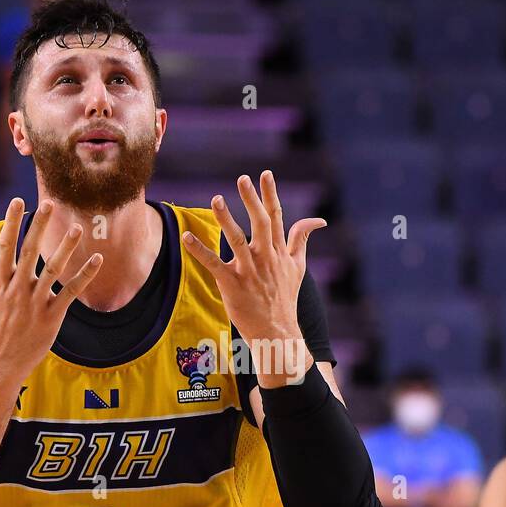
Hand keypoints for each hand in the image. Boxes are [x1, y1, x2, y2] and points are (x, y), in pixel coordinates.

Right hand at [0, 197, 101, 386]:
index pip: (5, 245)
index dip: (11, 222)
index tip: (17, 201)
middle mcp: (16, 289)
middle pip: (29, 251)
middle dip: (39, 226)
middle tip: (50, 203)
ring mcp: (34, 303)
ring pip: (53, 269)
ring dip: (65, 247)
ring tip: (78, 227)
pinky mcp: (51, 317)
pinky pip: (70, 293)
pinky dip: (84, 276)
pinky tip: (97, 260)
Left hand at [180, 171, 325, 387]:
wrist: (277, 332)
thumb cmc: (285, 298)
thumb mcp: (298, 266)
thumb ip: (302, 239)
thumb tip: (318, 220)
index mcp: (279, 251)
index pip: (276, 217)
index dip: (270, 194)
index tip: (265, 174)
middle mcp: (266, 257)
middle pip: (259, 223)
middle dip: (251, 200)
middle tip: (242, 179)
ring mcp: (249, 271)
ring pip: (237, 240)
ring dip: (226, 219)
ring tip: (216, 199)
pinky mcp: (233, 285)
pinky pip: (214, 264)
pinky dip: (200, 251)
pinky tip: (187, 237)